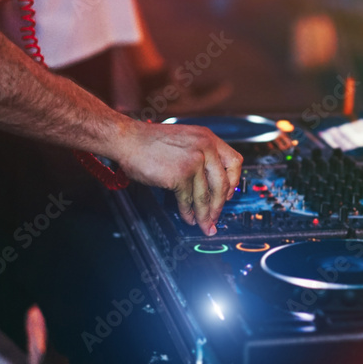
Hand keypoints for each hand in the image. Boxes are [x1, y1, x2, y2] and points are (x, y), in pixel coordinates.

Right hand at [116, 122, 242, 235]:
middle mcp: (206, 148)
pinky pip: (188, 200)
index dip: (233, 182)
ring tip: (204, 225)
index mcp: (209, 138)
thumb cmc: (151, 142)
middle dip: (219, 206)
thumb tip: (211, 184)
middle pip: (222, 184)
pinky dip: (188, 212)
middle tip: (216, 218)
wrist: (127, 139)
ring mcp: (194, 162)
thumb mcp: (186, 140)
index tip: (227, 195)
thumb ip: (201, 155)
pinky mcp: (180, 175)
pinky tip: (188, 218)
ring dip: (205, 215)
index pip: (235, 162)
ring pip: (205, 196)